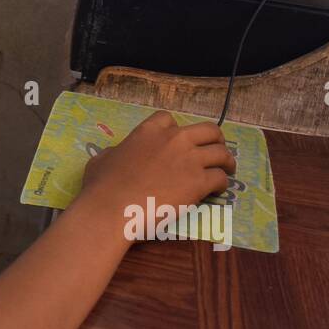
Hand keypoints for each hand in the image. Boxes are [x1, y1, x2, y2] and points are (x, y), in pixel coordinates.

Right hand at [78, 111, 235, 230]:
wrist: (112, 209)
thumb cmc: (101, 186)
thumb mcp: (102, 159)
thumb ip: (117, 151)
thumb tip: (119, 154)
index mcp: (148, 131)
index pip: (169, 119)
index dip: (176, 130)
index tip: (177, 142)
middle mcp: (174, 139)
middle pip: (208, 130)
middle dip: (215, 140)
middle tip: (216, 151)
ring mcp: (189, 160)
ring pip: (221, 153)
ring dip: (226, 161)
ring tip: (226, 171)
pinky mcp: (199, 182)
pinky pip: (220, 178)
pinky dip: (221, 184)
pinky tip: (217, 191)